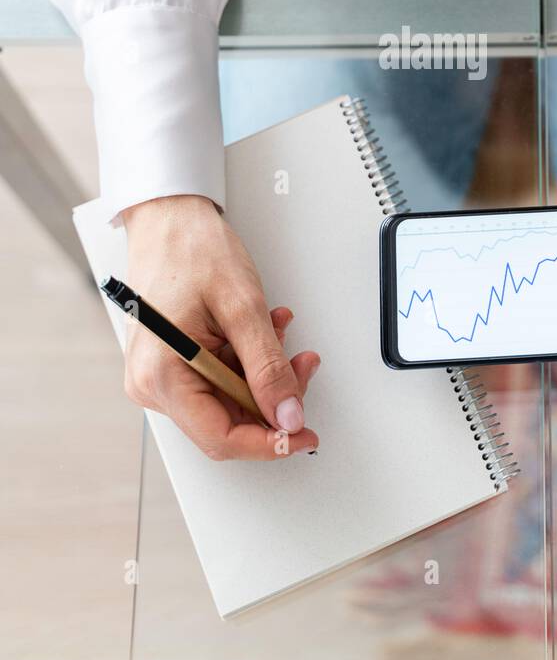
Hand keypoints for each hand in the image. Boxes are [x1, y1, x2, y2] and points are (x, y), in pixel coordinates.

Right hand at [121, 195, 319, 459]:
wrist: (170, 217)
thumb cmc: (192, 249)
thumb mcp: (242, 307)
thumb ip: (267, 367)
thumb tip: (287, 415)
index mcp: (161, 374)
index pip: (220, 437)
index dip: (268, 443)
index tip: (302, 434)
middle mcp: (152, 382)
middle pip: (226, 421)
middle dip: (272, 398)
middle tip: (302, 366)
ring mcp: (160, 374)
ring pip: (227, 400)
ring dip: (263, 373)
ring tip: (281, 333)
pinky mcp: (171, 362)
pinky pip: (218, 379)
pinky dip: (247, 361)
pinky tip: (262, 333)